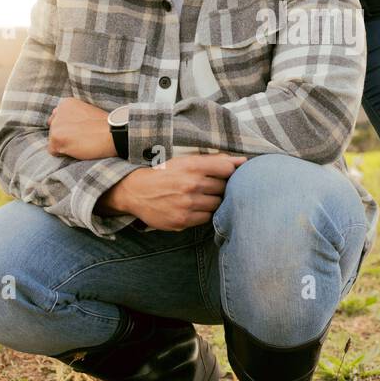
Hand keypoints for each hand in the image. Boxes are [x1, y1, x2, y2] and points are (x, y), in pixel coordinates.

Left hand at [46, 97, 113, 159]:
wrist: (114, 134)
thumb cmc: (105, 127)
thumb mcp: (87, 113)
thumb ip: (73, 116)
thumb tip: (61, 126)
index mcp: (67, 103)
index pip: (57, 119)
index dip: (69, 128)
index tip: (81, 131)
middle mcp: (58, 111)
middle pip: (54, 130)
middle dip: (65, 136)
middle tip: (82, 138)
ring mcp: (56, 124)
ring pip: (53, 141)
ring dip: (65, 145)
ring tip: (82, 142)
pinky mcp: (56, 137)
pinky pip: (53, 151)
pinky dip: (64, 153)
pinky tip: (78, 148)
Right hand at [100, 154, 247, 230]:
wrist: (136, 191)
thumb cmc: (165, 173)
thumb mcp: (186, 161)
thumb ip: (215, 160)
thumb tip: (243, 160)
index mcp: (193, 166)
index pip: (228, 168)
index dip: (231, 171)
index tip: (226, 173)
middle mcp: (191, 184)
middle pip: (224, 187)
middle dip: (220, 187)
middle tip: (209, 186)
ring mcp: (187, 204)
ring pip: (216, 204)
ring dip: (213, 201)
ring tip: (201, 197)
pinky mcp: (182, 220)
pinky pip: (206, 218)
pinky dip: (203, 213)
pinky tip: (194, 207)